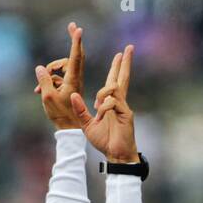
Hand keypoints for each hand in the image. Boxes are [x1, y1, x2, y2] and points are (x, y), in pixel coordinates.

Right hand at [34, 22, 84, 129]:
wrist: (69, 128)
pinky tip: (38, 91)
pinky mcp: (67, 86)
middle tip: (72, 25)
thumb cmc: (61, 115)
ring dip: (50, 71)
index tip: (78, 29)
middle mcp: (74, 78)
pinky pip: (56, 77)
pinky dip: (48, 81)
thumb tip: (40, 68)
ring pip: (61, 67)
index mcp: (72, 79)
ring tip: (39, 86)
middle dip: (73, 40)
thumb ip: (44, 81)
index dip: (76, 42)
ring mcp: (71, 82)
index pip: (75, 57)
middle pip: (74, 55)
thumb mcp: (48, 98)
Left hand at [71, 45, 138, 162]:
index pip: (114, 81)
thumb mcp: (87, 124)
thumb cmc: (104, 141)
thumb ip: (81, 110)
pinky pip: (113, 102)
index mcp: (111, 103)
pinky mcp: (126, 115)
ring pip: (114, 87)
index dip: (116, 67)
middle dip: (125, 62)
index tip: (119, 55)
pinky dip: (104, 107)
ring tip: (97, 108)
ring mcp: (124, 107)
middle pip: (122, 77)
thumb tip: (74, 95)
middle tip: (129, 47)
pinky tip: (100, 116)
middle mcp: (119, 102)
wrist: (116, 155)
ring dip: (102, 93)